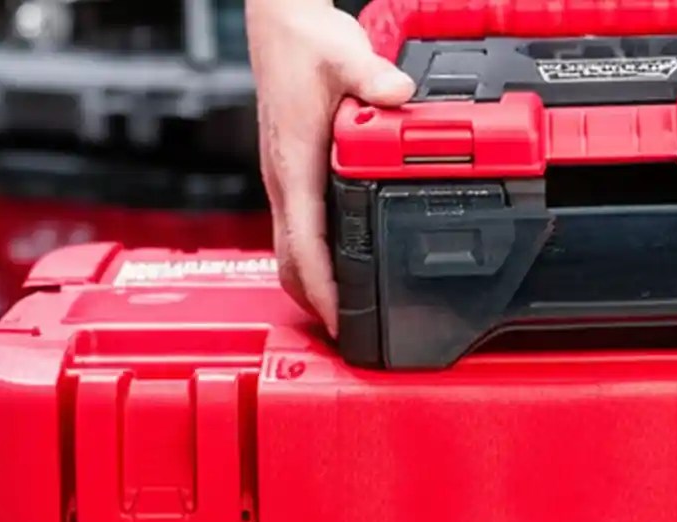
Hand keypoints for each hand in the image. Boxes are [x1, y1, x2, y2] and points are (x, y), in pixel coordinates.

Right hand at [247, 0, 414, 335]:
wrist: (279, 25)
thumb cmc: (302, 42)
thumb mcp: (342, 53)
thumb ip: (371, 77)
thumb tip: (397, 94)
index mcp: (293, 163)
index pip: (303, 242)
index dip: (322, 286)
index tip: (340, 318)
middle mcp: (283, 179)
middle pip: (291, 262)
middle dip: (317, 303)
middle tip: (352, 335)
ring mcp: (285, 181)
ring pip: (290, 251)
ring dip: (313, 287)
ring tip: (347, 316)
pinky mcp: (292, 176)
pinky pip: (298, 232)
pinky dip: (315, 261)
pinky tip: (341, 268)